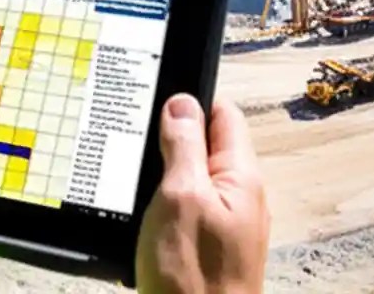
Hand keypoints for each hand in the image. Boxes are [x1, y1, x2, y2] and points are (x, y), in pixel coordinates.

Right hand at [135, 94, 269, 293]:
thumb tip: (182, 103)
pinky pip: (186, 210)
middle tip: (133, 136)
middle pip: (206, 146)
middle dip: (170, 137)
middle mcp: (240, 198)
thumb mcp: (180, 197)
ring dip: (163, 174)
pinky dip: (162, 204)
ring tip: (131, 175)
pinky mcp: (207, 250)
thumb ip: (183, 146)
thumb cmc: (192, 280)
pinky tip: (140, 212)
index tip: (154, 97)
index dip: (189, 101)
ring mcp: (225, 226)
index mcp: (241, 178)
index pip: (223, 114)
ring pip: (192, 179)